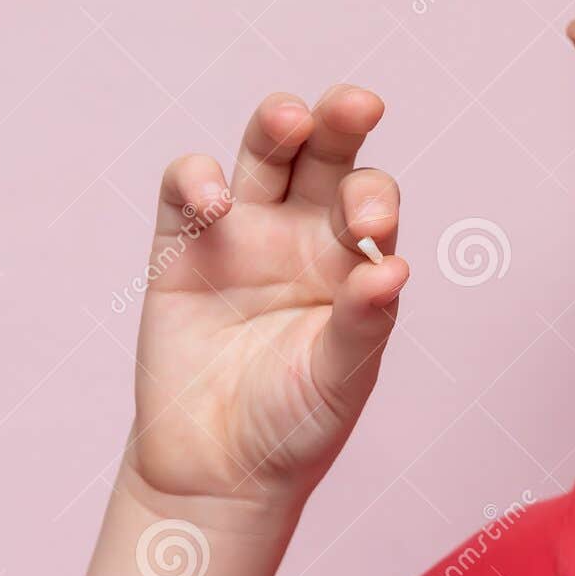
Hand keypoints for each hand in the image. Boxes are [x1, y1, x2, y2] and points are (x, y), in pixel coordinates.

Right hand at [125, 84, 407, 510]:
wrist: (219, 470)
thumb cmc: (295, 422)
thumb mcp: (341, 379)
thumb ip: (363, 325)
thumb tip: (392, 269)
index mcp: (351, 254)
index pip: (371, 198)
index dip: (373, 200)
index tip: (370, 233)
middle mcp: (302, 229)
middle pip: (326, 150)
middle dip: (341, 117)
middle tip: (358, 106)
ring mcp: (242, 231)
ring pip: (263, 152)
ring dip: (276, 125)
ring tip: (289, 122)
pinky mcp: (182, 245)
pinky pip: (186, 190)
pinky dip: (196, 179)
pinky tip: (213, 202)